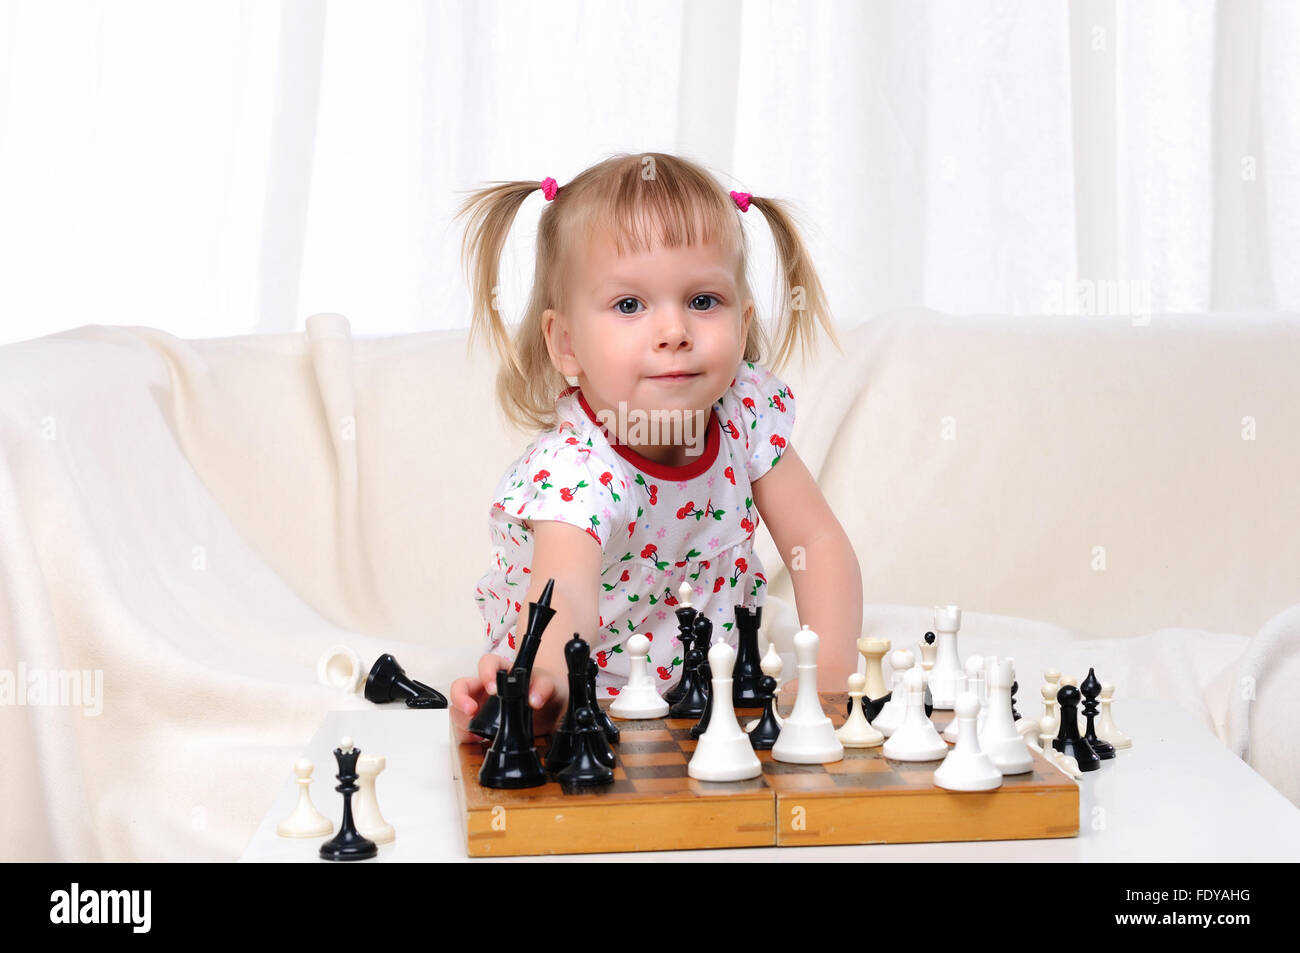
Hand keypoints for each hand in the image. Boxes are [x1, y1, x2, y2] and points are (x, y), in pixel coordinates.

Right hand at [449, 654, 567, 744]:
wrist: (550, 712)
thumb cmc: (545, 692)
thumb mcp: (549, 686)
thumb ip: (543, 687)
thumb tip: (534, 699)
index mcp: (502, 671)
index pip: (487, 663)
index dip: (485, 673)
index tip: (492, 688)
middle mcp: (486, 687)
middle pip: (462, 686)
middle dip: (460, 698)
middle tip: (471, 711)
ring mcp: (481, 706)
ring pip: (459, 709)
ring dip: (461, 721)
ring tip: (476, 732)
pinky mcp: (480, 725)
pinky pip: (464, 730)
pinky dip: (465, 736)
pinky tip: (478, 741)